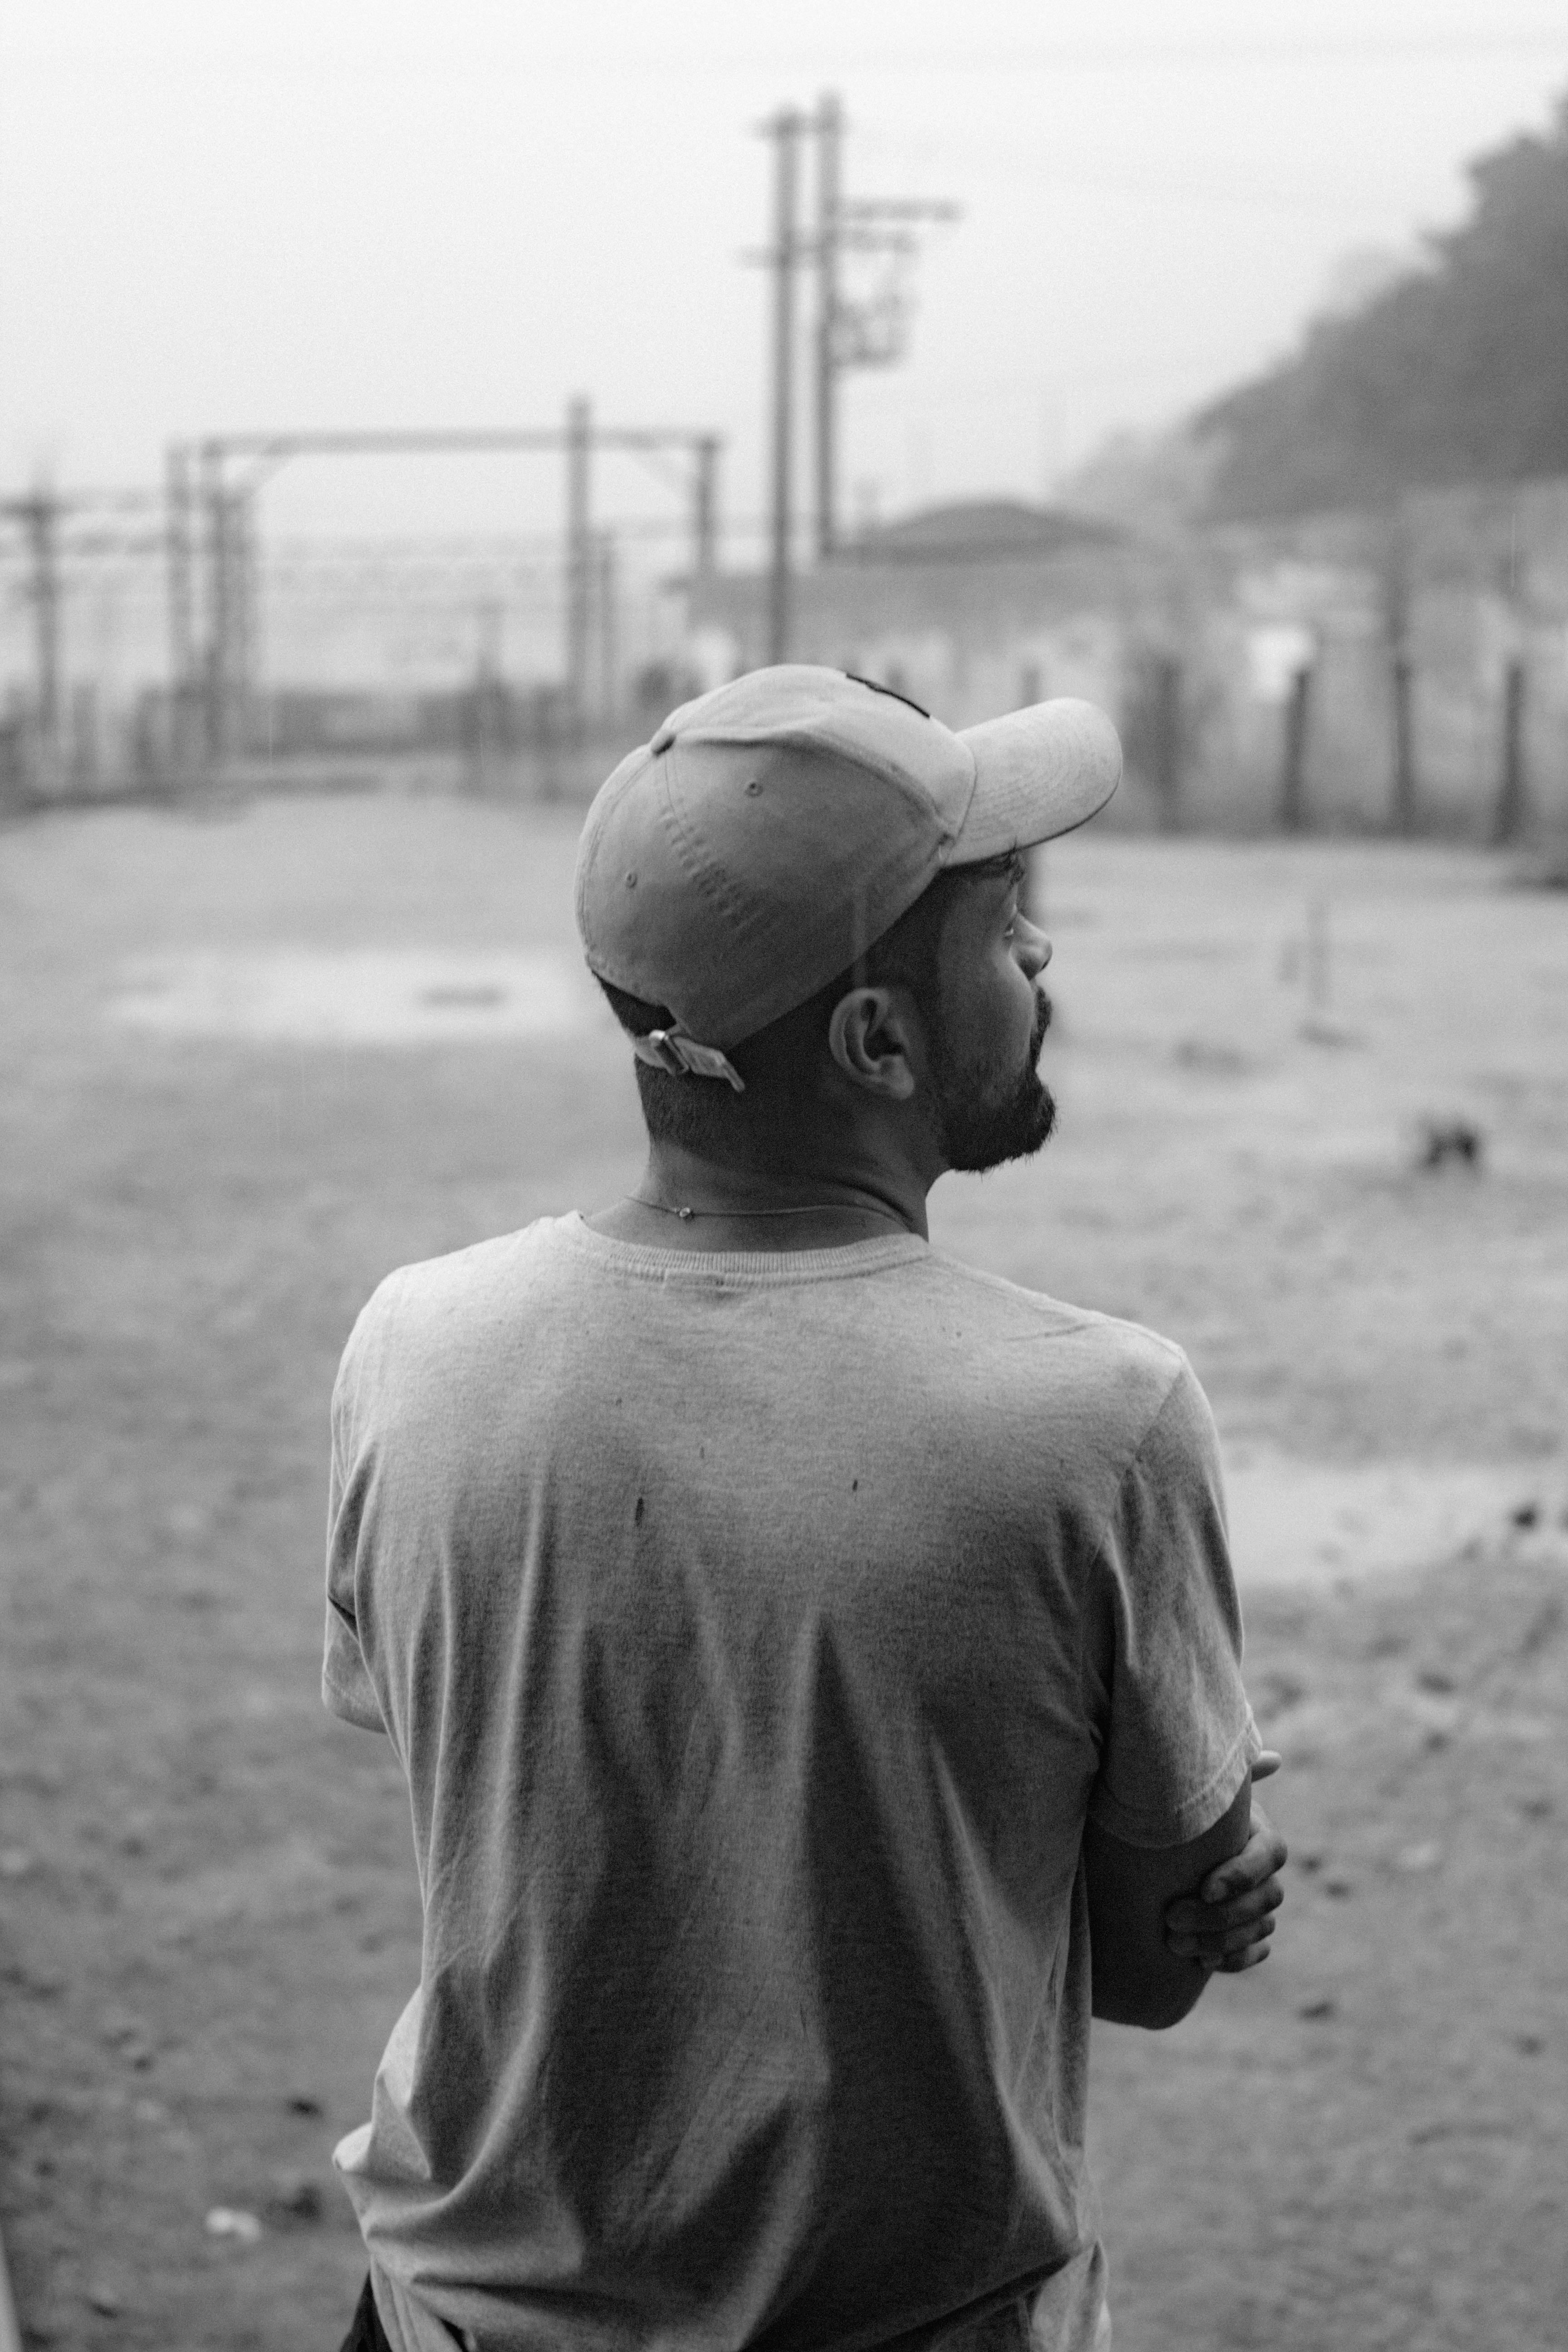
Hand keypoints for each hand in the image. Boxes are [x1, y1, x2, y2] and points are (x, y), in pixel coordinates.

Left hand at [1163, 1751, 1287, 1975]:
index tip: (1205, 1888)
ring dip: (1221, 1940)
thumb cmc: (1178, 1814)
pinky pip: (1256, 1952)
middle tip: (1172, 1919)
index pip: (1271, 1856)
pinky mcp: (1248, 1933)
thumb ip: (1225, 1777)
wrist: (1159, 1851)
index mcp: (1259, 1834)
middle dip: (1221, 1915)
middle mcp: (1266, 1871)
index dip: (1242, 1874)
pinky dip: (1233, 1960)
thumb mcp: (1195, 1793)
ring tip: (1174, 1943)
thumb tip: (1274, 1759)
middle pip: (1266, 1899)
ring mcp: (1260, 1905)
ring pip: (1260, 1928)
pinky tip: (1201, 1963)